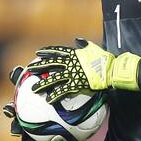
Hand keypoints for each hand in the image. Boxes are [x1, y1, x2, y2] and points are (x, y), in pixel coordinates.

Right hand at [3, 64, 47, 140]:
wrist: (72, 90)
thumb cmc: (54, 83)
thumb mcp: (43, 76)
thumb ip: (31, 75)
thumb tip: (15, 70)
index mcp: (25, 103)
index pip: (14, 106)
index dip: (9, 109)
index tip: (9, 110)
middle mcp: (29, 116)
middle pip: (18, 123)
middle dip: (15, 128)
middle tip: (16, 131)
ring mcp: (38, 126)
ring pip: (29, 135)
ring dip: (26, 140)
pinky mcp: (49, 135)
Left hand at [24, 38, 139, 103]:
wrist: (111, 70)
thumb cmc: (105, 60)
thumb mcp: (93, 48)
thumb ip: (84, 44)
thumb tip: (78, 40)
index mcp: (73, 54)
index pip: (57, 51)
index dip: (47, 52)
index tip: (38, 53)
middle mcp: (70, 63)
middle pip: (50, 64)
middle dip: (39, 67)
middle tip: (30, 69)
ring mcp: (72, 74)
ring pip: (53, 79)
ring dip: (43, 84)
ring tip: (34, 89)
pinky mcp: (76, 84)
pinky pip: (63, 91)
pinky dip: (55, 95)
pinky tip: (48, 100)